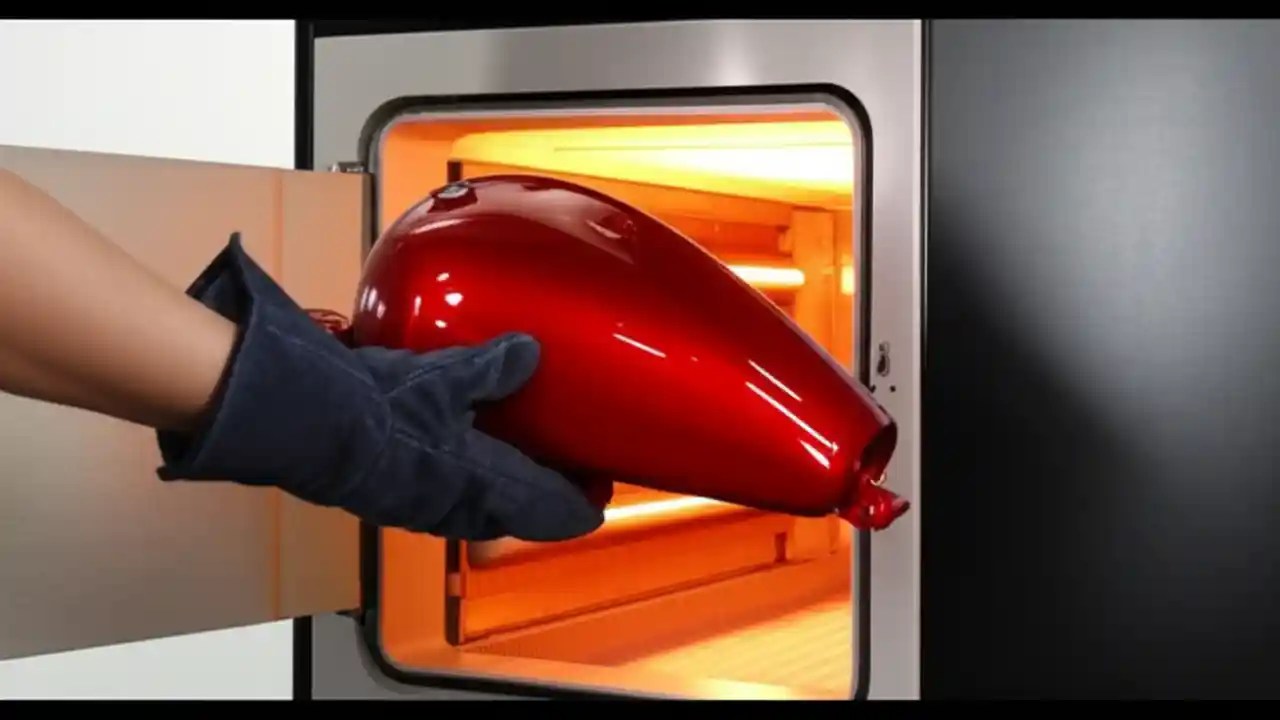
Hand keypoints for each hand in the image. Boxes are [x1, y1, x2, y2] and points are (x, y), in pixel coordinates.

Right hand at [156, 235, 609, 540]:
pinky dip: (466, 474)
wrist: (297, 417)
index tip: (600, 484)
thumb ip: (491, 366)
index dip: (582, 501)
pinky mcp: (388, 492)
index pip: (551, 512)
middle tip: (567, 462)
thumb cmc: (368, 406)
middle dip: (546, 492)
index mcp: (480, 484)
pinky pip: (442, 493)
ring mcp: (419, 504)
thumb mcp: (444, 375)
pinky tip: (459, 441)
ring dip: (505, 486)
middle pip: (518, 515)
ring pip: (479, 506)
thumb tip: (527, 354)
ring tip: (520, 451)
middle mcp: (453, 506)